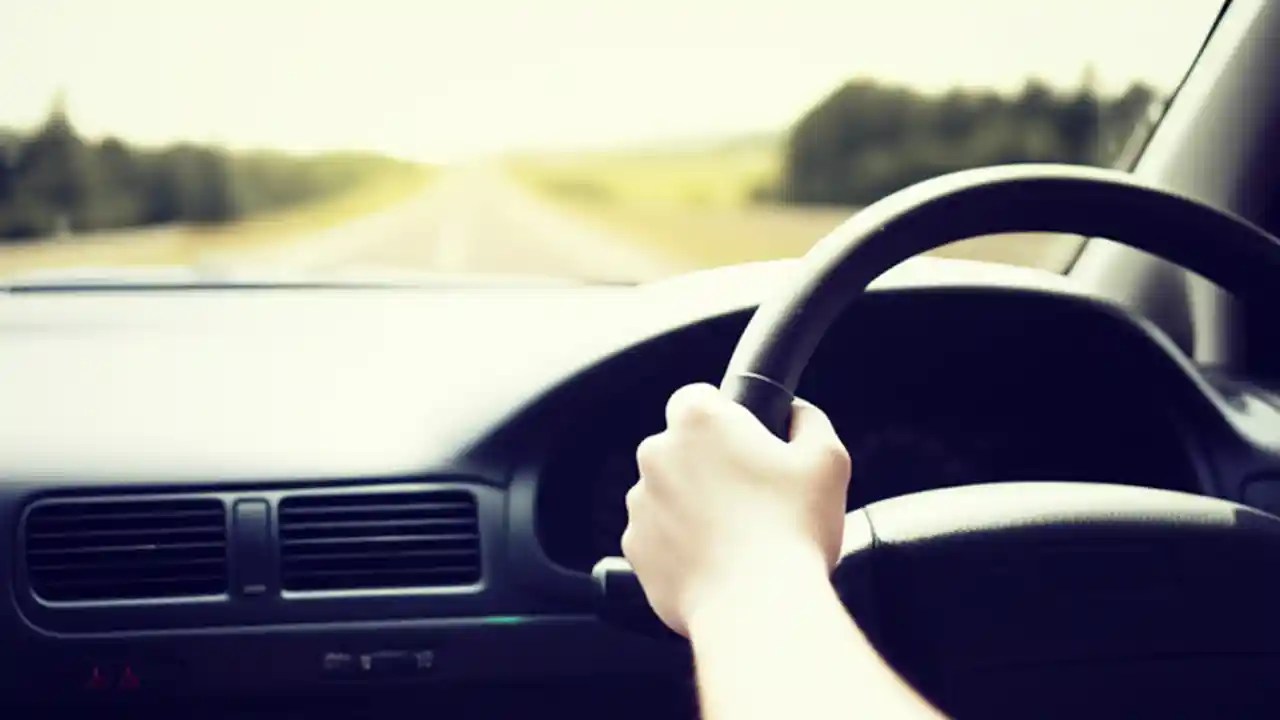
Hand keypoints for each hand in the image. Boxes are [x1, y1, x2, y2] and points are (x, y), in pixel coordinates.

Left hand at [621, 383, 851, 636]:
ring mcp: (640, 504)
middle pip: (679, 447)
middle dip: (708, 464)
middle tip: (750, 494)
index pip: (698, 397)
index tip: (747, 443)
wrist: (759, 608)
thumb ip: (807, 419)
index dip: (726, 417)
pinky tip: (717, 560)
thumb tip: (796, 414)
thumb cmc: (793, 530)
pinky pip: (658, 536)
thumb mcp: (827, 459)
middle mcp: (658, 455)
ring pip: (666, 493)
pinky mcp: (635, 549)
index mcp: (699, 421)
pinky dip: (679, 545)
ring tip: (736, 534)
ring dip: (692, 505)